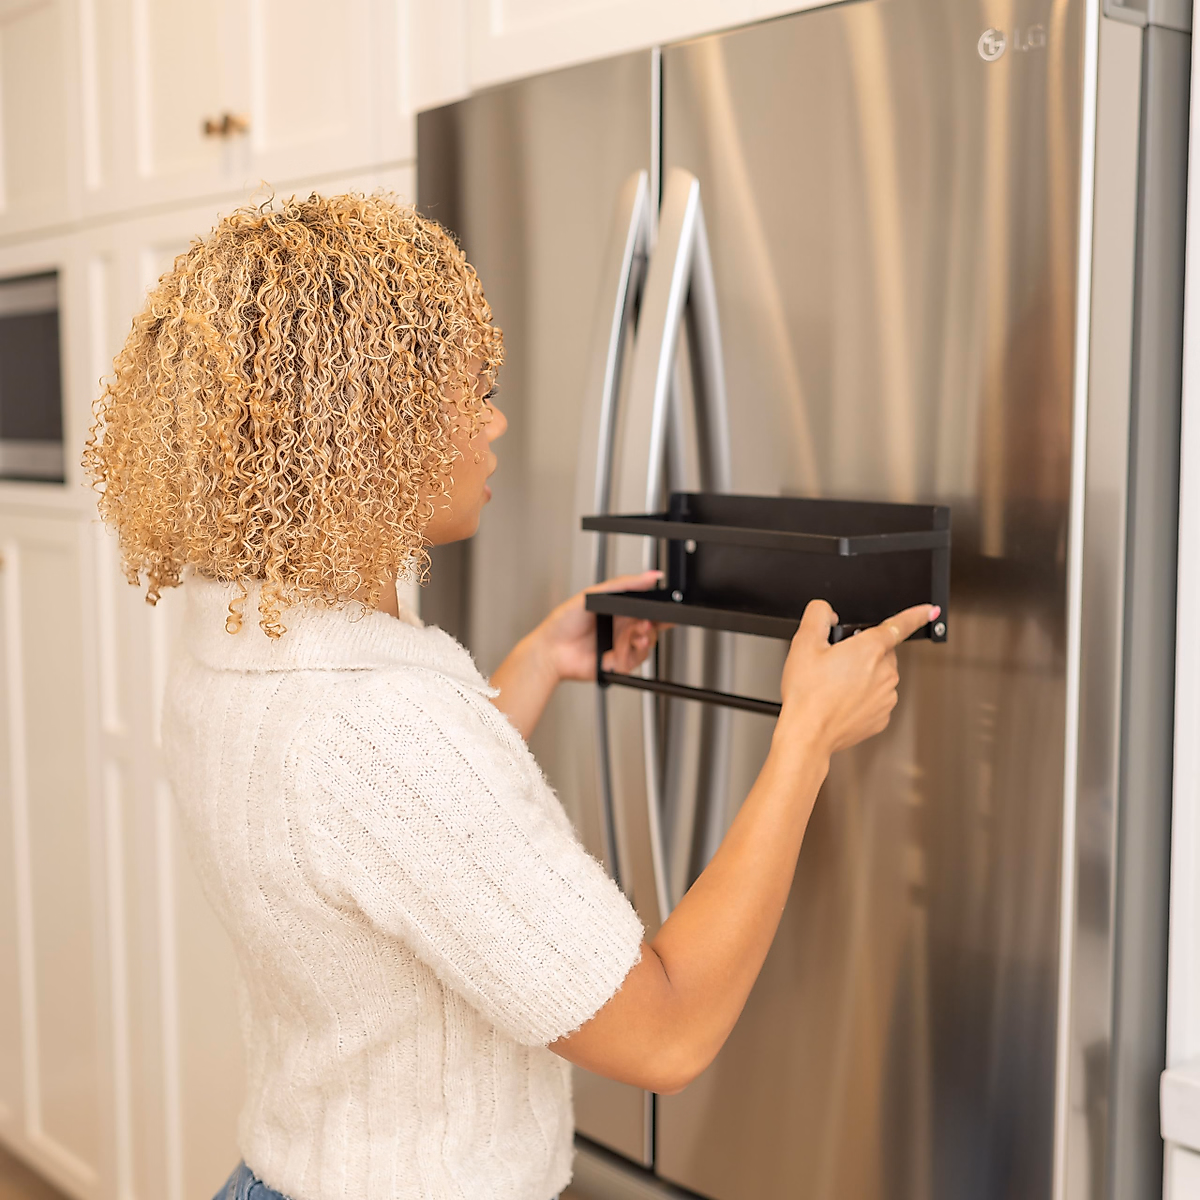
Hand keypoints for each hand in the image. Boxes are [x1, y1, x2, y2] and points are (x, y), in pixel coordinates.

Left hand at [537, 570, 664, 682]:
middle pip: (651, 627)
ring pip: (647, 644)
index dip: (658, 610)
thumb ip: (625, 584)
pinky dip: (631, 655)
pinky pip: (636, 661)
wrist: (551, 650)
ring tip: (635, 636)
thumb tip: (650, 576)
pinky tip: (621, 650)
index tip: (663, 610)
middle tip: (644, 624)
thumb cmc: (564, 622)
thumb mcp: (594, 594)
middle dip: (654, 626)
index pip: (647, 609)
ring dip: (644, 640)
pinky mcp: (618, 664)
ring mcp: (620, 646)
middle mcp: (622, 628)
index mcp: (619, 610)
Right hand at [777, 600, 939, 757]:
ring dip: (862, 676)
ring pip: (878, 676)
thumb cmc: (806, 693)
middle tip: (834, 663)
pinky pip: (876, 699)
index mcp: (870, 650)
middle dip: (862, 652)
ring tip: (833, 686)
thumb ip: (818, 615)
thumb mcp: (803, 643)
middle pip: (880, 652)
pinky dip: (862, 697)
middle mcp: (884, 673)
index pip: (899, 625)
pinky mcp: (882, 717)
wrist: (807, 734)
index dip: (916, 615)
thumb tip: (828, 612)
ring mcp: (886, 697)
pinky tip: (840, 701)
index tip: (929, 611)